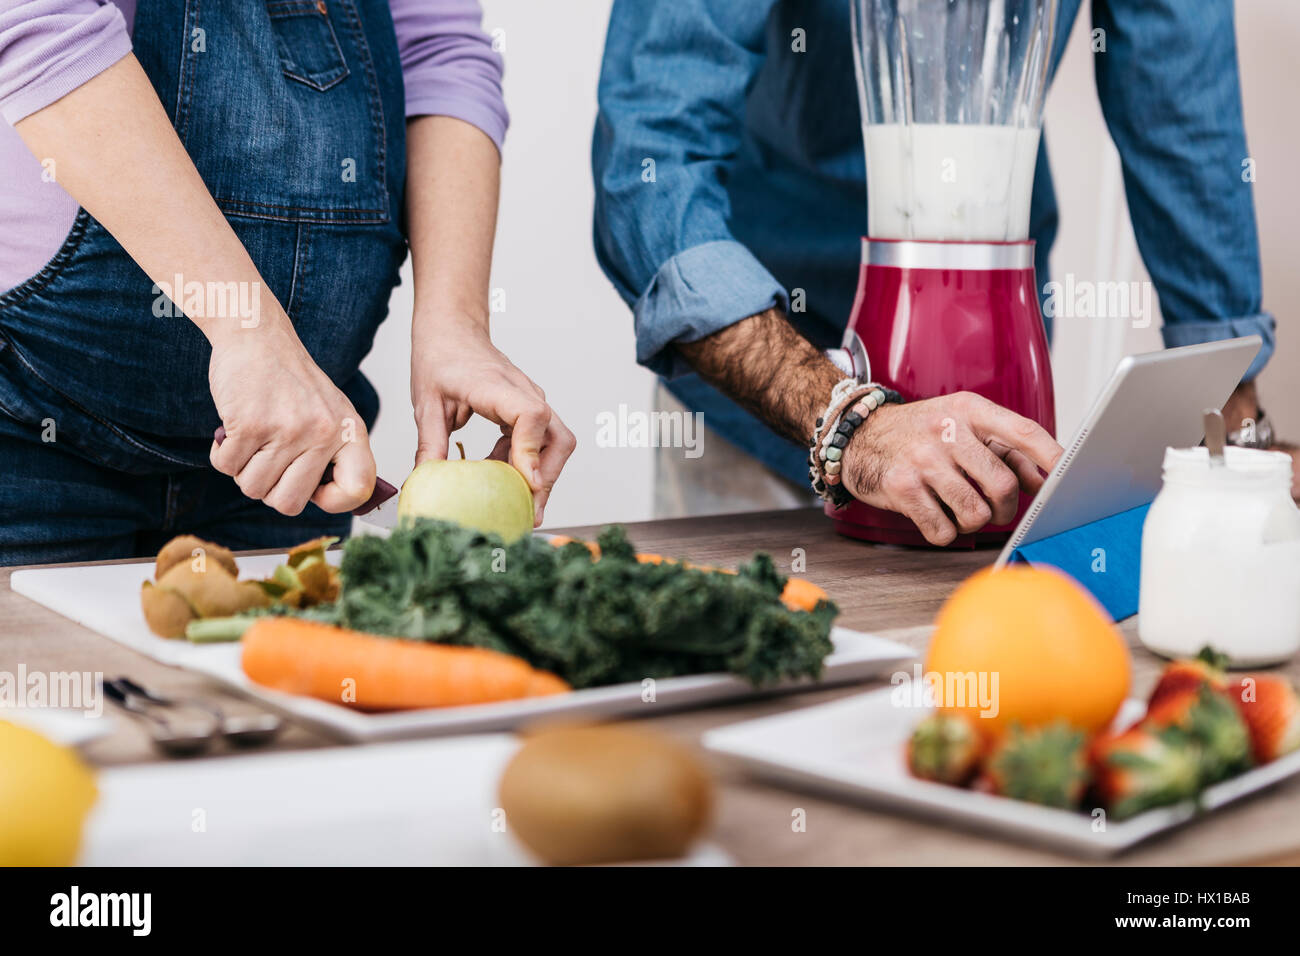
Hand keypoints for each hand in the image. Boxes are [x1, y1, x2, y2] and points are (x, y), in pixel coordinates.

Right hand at [208, 320, 375, 514]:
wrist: (258, 337)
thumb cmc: (292, 383)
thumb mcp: (332, 414)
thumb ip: (335, 456)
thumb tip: (328, 501)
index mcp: (351, 432)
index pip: (358, 490)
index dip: (332, 500)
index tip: (313, 487)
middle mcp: (324, 433)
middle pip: (289, 503)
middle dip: (269, 490)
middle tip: (267, 461)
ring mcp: (288, 429)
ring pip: (253, 488)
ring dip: (243, 470)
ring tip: (251, 440)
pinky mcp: (250, 424)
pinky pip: (226, 467)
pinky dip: (221, 455)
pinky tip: (231, 431)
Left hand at [411, 315, 575, 524]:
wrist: (452, 331)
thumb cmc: (441, 358)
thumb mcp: (427, 405)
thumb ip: (430, 446)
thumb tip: (426, 484)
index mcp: (497, 386)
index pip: (531, 416)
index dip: (532, 452)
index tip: (526, 482)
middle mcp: (524, 393)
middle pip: (558, 438)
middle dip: (548, 478)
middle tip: (529, 511)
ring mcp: (531, 401)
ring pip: (556, 443)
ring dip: (541, 475)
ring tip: (517, 502)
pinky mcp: (528, 410)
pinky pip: (541, 441)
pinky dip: (527, 463)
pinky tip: (501, 475)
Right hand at [842, 391, 1062, 544]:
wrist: (858, 437)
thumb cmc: (920, 434)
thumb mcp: (961, 425)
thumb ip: (1002, 449)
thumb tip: (1042, 480)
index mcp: (968, 410)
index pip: (1022, 431)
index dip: (1051, 457)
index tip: (1068, 476)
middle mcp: (947, 431)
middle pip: (1003, 484)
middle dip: (1006, 507)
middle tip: (996, 508)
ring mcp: (922, 460)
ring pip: (975, 512)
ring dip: (973, 521)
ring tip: (959, 510)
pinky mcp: (901, 488)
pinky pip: (942, 529)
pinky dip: (945, 532)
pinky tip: (935, 516)